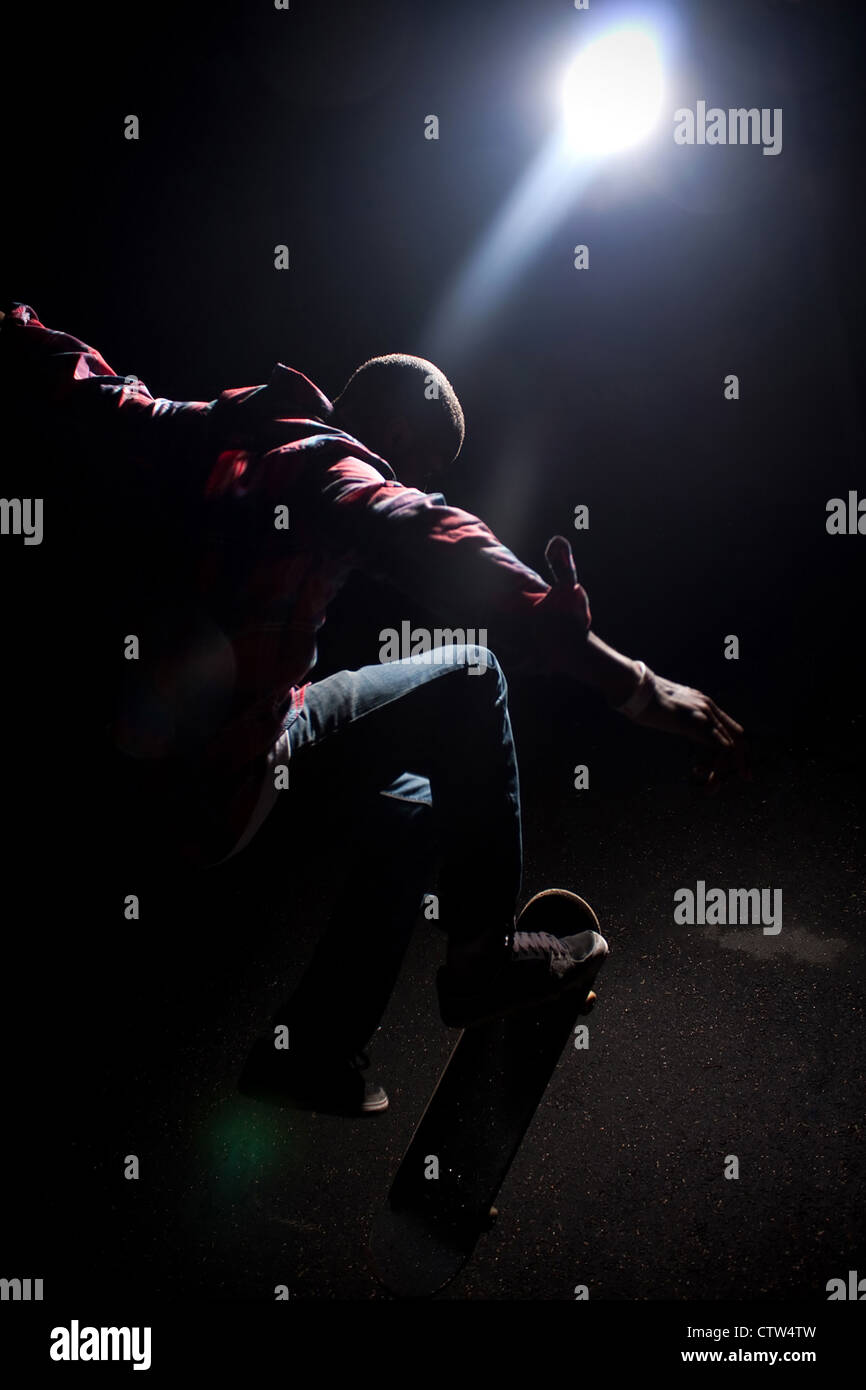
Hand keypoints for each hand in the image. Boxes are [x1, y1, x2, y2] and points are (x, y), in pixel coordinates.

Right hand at [629, 673, 749, 792]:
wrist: (634, 688)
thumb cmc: (640, 699)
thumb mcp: (662, 709)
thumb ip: (671, 716)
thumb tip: (662, 721)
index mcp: (701, 703)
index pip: (729, 726)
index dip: (736, 747)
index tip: (738, 765)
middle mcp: (708, 707)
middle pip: (738, 735)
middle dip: (742, 760)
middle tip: (744, 778)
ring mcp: (705, 714)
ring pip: (730, 746)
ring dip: (725, 770)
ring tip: (711, 788)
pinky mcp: (698, 723)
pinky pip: (720, 749)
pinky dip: (717, 767)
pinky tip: (702, 778)